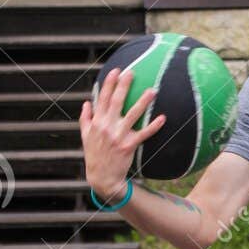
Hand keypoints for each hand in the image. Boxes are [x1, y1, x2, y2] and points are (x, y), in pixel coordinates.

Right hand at [79, 66, 164, 201]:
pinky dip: (153, 126)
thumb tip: (86, 103)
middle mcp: (107, 126)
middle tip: (132, 72)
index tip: (115, 71)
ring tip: (152, 91)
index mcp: (97, 122)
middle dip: (124, 86)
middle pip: (116, 102)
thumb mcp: (85, 136)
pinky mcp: (128, 146)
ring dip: (143, 102)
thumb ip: (85, 118)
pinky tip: (163, 118)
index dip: (109, 84)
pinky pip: (143, 134)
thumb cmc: (94, 155)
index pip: (103, 99)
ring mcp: (118, 136)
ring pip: (132, 115)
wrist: (102, 177)